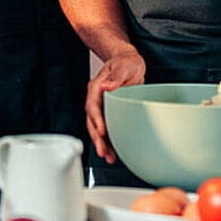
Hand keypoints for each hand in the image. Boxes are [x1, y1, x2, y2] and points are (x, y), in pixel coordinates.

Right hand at [85, 48, 146, 162]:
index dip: (96, 120)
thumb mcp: (123, 66)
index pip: (93, 106)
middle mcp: (96, 99)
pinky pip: (107, 129)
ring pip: (98, 128)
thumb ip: (115, 77)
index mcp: (96, 88)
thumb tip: (106, 87)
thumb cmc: (125, 63)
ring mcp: (102, 107)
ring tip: (109, 157)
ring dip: (102, 144)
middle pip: (92, 122)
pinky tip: (114, 152)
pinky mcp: (109, 113)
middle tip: (103, 152)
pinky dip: (109, 141)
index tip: (102, 131)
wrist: (128, 62)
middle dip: (97, 138)